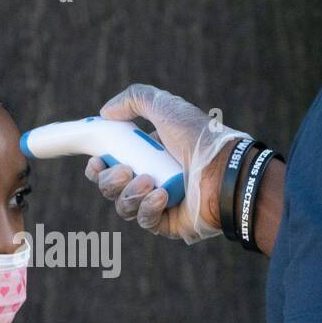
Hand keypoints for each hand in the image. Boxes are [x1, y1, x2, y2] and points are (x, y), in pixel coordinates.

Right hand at [85, 83, 250, 243]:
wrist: (225, 170)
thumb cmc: (199, 138)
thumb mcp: (166, 107)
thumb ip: (135, 99)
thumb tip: (106, 112)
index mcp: (146, 155)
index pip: (109, 165)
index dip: (97, 166)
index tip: (96, 161)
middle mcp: (150, 179)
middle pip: (110, 187)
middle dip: (109, 181)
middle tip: (124, 171)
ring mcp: (158, 203)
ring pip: (124, 206)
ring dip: (130, 193)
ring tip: (151, 181)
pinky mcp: (168, 223)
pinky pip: (145, 220)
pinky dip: (148, 207)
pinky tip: (163, 196)